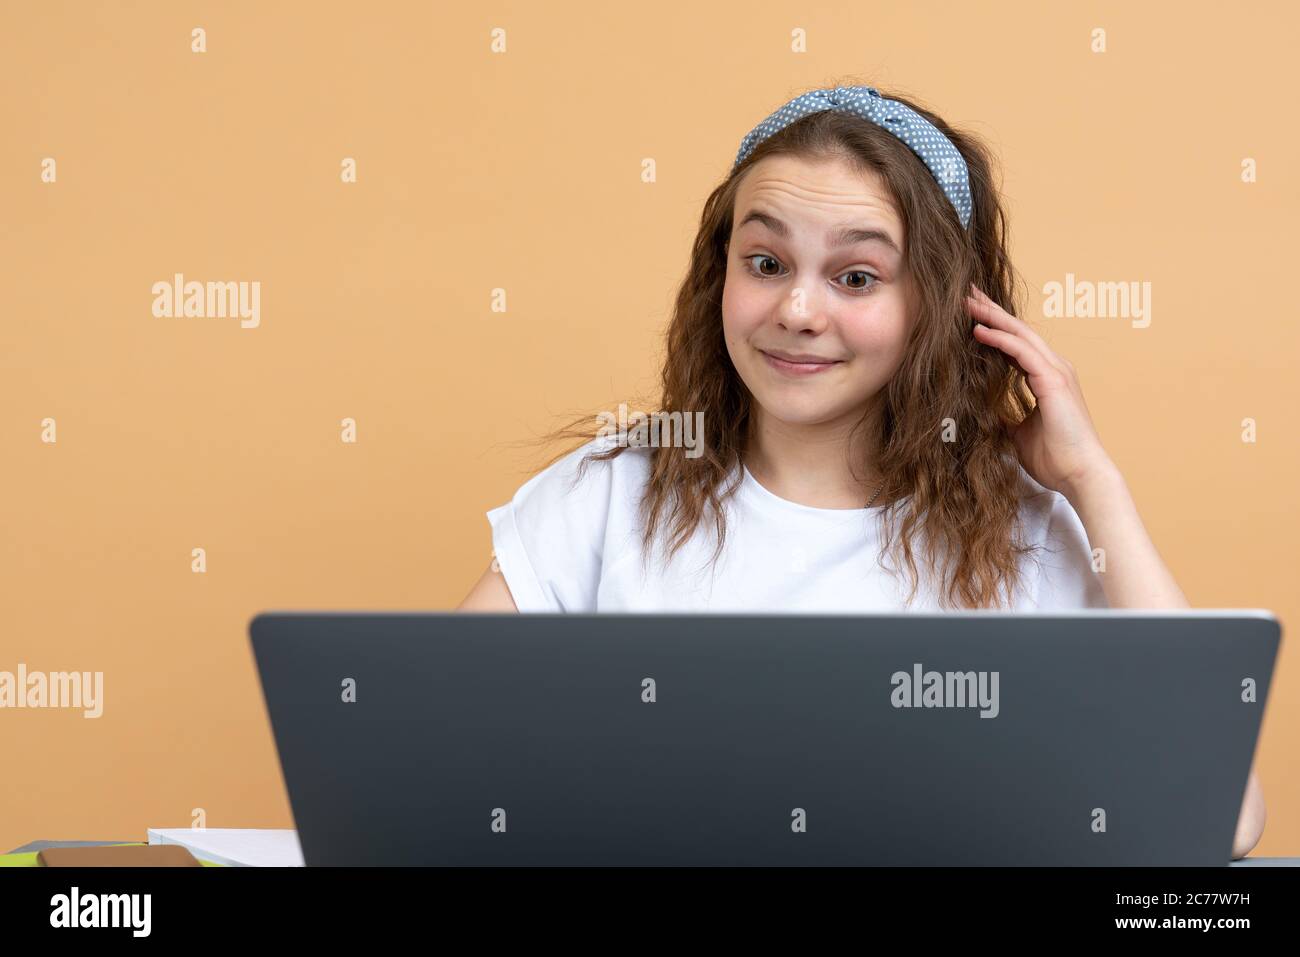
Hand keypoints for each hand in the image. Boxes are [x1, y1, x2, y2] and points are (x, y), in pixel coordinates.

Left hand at [967, 283, 1113, 496]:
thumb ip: (1004, 416)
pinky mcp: (1053, 381)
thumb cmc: (1054, 458)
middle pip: (1018, 330)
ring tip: (967, 302)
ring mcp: (1056, 372)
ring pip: (1020, 334)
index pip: (1016, 344)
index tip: (971, 314)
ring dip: (992, 317)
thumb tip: (980, 414)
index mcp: (1046, 378)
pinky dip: (999, 339)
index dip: (995, 326)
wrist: (1079, 474)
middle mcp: (1054, 368)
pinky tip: (978, 330)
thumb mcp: (1018, 433)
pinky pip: (1022, 352)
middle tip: (968, 292)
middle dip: (992, 311)